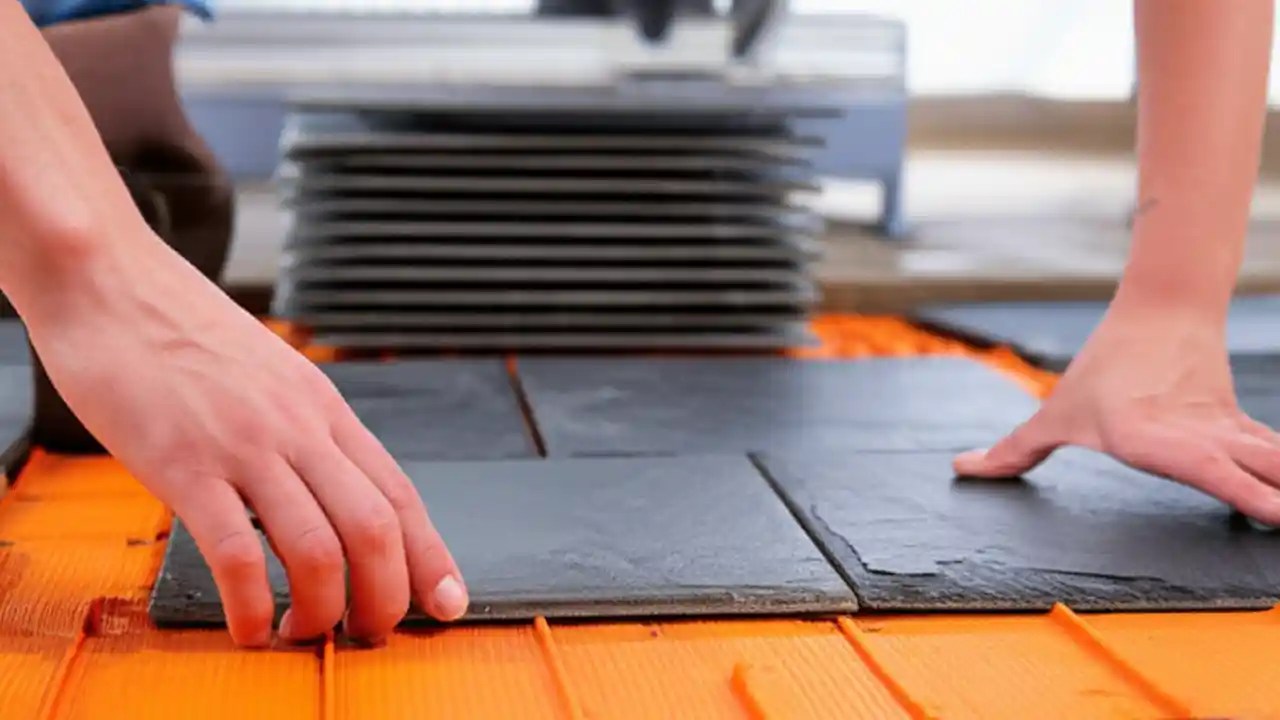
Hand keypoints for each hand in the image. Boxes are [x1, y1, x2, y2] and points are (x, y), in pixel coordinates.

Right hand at [22, 232, 468, 645]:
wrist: (112, 283)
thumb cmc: (185, 336)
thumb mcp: (272, 378)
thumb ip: (304, 433)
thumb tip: (332, 493)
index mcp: (324, 409)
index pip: (399, 493)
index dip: (430, 555)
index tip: (447, 601)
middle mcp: (299, 428)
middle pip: (375, 527)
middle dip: (386, 596)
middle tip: (370, 633)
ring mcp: (244, 446)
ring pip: (319, 545)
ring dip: (325, 608)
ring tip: (308, 634)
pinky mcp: (184, 464)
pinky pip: (236, 551)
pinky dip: (251, 603)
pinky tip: (250, 627)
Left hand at [954, 298, 1279, 524]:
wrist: (1161, 310)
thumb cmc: (1104, 367)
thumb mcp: (1055, 412)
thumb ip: (1014, 450)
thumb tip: (962, 469)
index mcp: (1152, 438)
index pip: (1207, 467)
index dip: (1243, 491)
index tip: (1277, 514)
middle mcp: (1197, 437)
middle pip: (1258, 467)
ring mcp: (1225, 431)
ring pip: (1274, 458)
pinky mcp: (1240, 428)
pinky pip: (1274, 452)